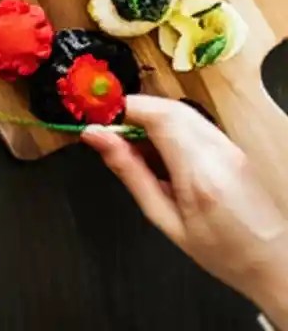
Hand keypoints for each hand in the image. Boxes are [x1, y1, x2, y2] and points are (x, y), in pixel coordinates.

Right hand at [82, 96, 287, 325]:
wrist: (273, 260)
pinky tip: (158, 152)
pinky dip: (167, 127)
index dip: (123, 108)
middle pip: (168, 107)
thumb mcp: (163, 217)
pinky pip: (193, 122)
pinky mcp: (233, 146)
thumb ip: (130, 172)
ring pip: (181, 111)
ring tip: (130, 146)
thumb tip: (97, 137)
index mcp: (199, 174)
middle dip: (132, 110)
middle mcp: (219, 151)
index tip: (96, 116)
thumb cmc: (220, 251)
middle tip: (107, 130)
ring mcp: (230, 145)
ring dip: (149, 118)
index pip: (158, 117)